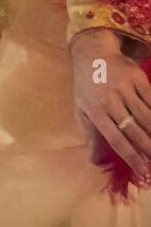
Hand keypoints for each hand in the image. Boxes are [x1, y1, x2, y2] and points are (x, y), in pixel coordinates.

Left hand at [70, 29, 150, 180]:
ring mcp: (124, 88)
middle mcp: (109, 100)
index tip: (143, 171)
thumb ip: (91, 134)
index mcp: (94, 111)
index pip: (114, 138)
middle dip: (148, 149)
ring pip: (147, 116)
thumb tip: (95, 160)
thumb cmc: (87, 88)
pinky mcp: (138, 78)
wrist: (92, 55)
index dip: (130, 155)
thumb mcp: (82, 109)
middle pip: (133, 129)